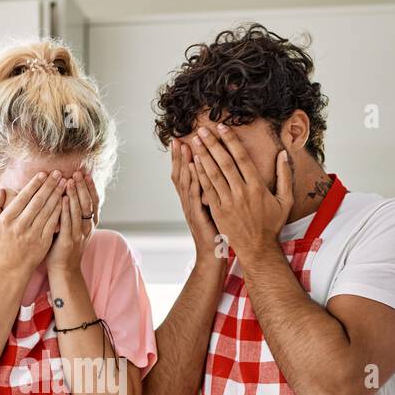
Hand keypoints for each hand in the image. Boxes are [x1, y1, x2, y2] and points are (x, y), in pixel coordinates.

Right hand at [0, 171, 63, 275]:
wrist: (13, 267)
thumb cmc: (4, 242)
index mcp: (8, 219)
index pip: (23, 197)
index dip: (34, 184)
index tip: (43, 173)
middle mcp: (20, 226)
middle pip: (37, 202)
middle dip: (49, 186)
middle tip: (58, 173)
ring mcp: (32, 234)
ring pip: (47, 211)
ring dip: (57, 195)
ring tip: (64, 183)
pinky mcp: (43, 242)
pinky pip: (53, 223)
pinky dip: (60, 211)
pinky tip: (66, 201)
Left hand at [45, 172, 95, 276]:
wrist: (64, 270)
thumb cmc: (65, 246)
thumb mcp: (74, 227)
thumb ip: (73, 212)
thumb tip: (68, 192)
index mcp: (90, 224)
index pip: (94, 202)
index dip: (90, 188)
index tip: (86, 174)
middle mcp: (87, 228)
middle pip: (87, 203)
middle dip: (82, 187)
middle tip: (77, 173)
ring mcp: (78, 234)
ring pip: (78, 211)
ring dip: (74, 195)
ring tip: (70, 181)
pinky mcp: (68, 241)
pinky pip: (67, 222)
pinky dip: (65, 209)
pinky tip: (62, 199)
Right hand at [170, 138, 220, 263]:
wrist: (213, 256)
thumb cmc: (217, 233)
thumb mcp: (213, 210)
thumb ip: (212, 193)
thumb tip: (218, 177)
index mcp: (192, 200)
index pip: (184, 175)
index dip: (181, 158)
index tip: (181, 140)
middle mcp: (188, 202)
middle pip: (180, 175)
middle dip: (179, 156)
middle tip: (177, 138)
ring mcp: (191, 209)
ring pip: (185, 182)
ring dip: (184, 163)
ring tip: (185, 145)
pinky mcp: (198, 215)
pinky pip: (194, 194)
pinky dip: (193, 179)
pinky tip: (194, 166)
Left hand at [189, 125, 292, 259]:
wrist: (257, 249)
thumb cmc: (272, 225)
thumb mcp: (285, 200)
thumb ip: (284, 176)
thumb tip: (283, 154)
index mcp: (257, 187)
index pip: (241, 158)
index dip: (231, 141)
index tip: (222, 128)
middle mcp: (241, 193)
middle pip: (224, 162)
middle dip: (212, 144)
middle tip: (202, 129)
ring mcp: (228, 202)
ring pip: (213, 174)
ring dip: (203, 156)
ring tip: (195, 141)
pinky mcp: (218, 212)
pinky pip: (207, 190)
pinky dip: (200, 175)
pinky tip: (194, 163)